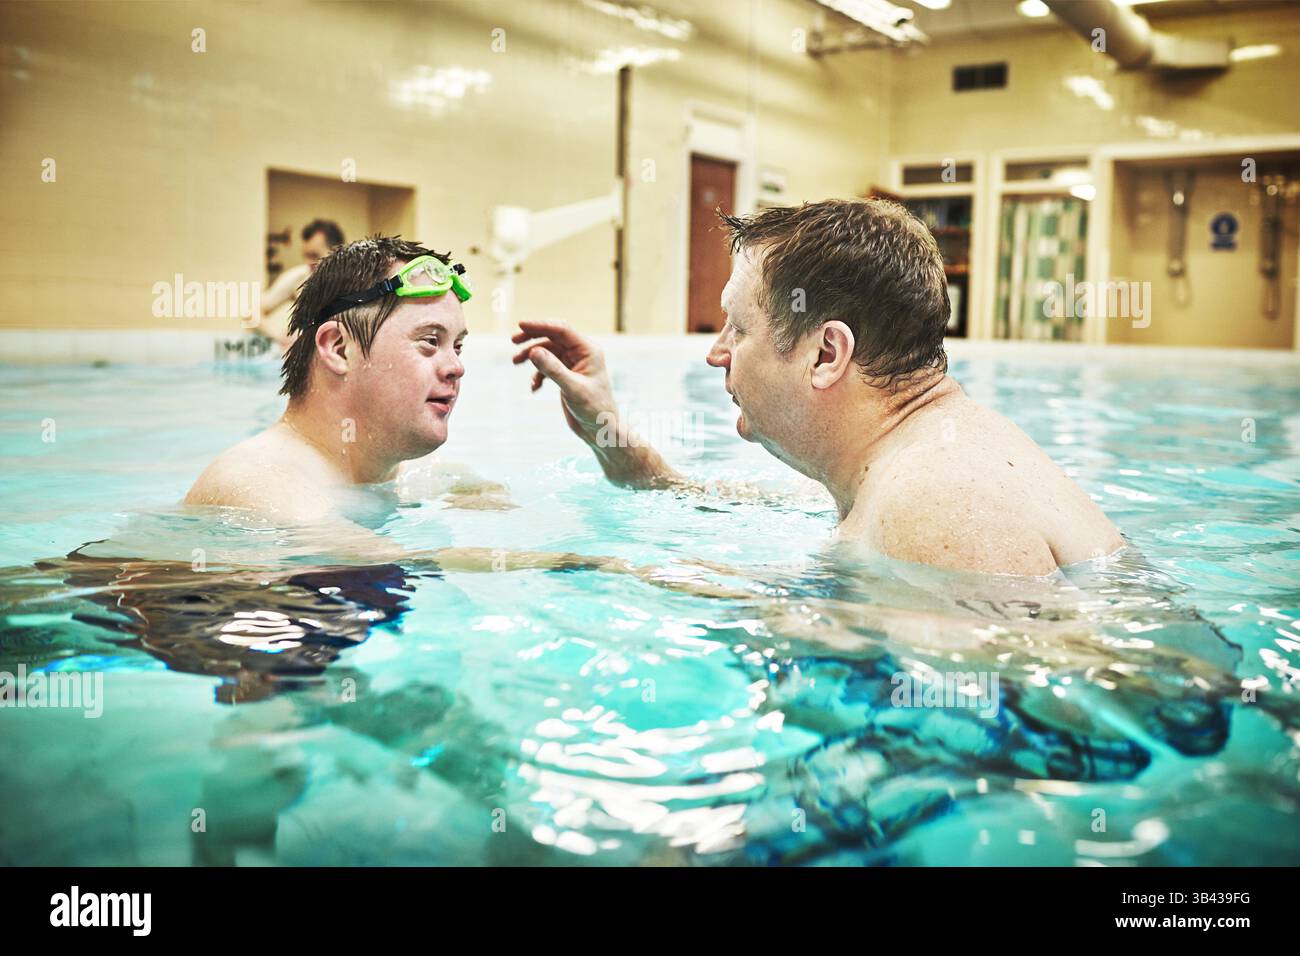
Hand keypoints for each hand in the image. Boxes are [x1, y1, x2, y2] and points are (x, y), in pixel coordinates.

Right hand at [511, 321, 616, 443]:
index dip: (541, 325)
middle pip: (552, 337)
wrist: (601, 430)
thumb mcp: (572, 389)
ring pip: (547, 352)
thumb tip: (533, 351)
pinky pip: (547, 367)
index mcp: (588, 351)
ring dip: (531, 356)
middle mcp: (581, 354)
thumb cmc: (594, 409)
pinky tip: (533, 388)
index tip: (521, 325)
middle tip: (513, 340)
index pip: (562, 330)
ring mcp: (573, 364)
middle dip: (533, 338)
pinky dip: (537, 374)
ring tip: (515, 362)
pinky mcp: (566, 376)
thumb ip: (553, 370)